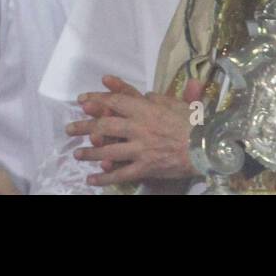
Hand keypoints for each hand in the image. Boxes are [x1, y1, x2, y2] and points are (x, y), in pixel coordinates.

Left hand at [66, 75, 204, 186]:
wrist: (206, 146)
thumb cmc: (192, 122)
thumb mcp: (175, 102)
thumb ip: (157, 98)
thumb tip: (145, 95)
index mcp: (145, 109)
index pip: (114, 103)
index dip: (96, 101)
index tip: (82, 102)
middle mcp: (138, 128)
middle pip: (105, 126)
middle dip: (84, 127)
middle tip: (69, 129)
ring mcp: (141, 149)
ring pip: (109, 151)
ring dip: (90, 153)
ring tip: (76, 153)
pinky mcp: (146, 167)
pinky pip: (122, 174)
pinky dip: (105, 178)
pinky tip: (91, 179)